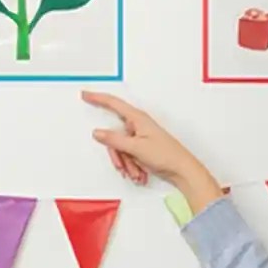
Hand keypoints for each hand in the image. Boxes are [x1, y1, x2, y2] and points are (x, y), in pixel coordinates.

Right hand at [81, 91, 220, 199]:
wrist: (182, 170)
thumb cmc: (166, 155)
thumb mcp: (135, 148)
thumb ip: (114, 140)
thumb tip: (98, 132)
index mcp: (137, 118)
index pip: (113, 104)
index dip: (98, 98)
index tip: (86, 95)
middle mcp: (138, 125)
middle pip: (115, 135)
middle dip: (117, 154)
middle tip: (122, 166)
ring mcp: (140, 136)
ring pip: (120, 148)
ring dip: (126, 163)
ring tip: (136, 172)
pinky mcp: (143, 147)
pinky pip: (128, 154)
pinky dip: (131, 165)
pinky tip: (139, 173)